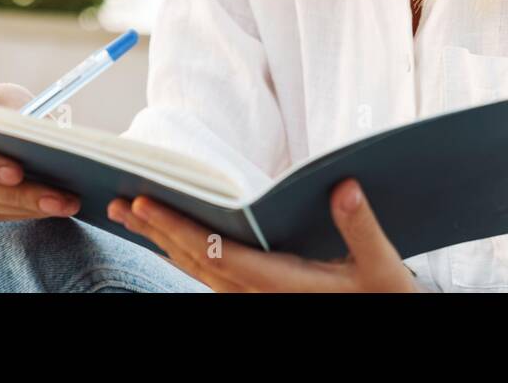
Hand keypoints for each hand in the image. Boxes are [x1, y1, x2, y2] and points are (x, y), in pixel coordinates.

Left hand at [107, 178, 425, 291]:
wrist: (388, 321)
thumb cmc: (386, 297)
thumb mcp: (382, 267)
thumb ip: (360, 227)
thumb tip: (344, 186)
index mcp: (285, 285)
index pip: (218, 254)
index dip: (179, 227)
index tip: (147, 202)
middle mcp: (263, 295)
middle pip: (197, 261)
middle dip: (156, 230)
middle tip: (119, 201)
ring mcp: (259, 298)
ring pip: (198, 270)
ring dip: (162, 241)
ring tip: (130, 214)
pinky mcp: (263, 296)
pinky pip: (211, 276)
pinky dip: (184, 253)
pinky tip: (170, 238)